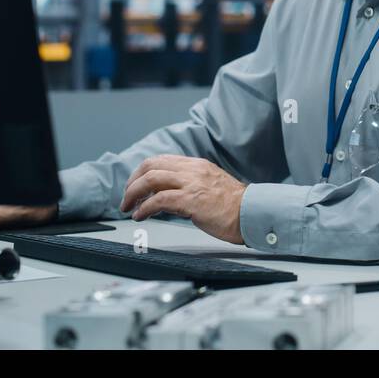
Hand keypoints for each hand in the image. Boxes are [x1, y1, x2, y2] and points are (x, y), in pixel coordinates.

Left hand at [119, 155, 246, 243]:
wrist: (252, 214)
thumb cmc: (234, 207)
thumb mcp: (211, 186)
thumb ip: (190, 186)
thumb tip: (167, 197)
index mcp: (197, 165)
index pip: (161, 160)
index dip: (142, 172)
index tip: (135, 186)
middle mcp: (192, 170)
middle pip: (150, 166)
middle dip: (132, 182)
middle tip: (126, 198)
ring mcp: (191, 184)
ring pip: (151, 179)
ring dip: (133, 194)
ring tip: (128, 207)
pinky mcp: (191, 201)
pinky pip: (158, 200)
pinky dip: (144, 209)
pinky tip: (141, 216)